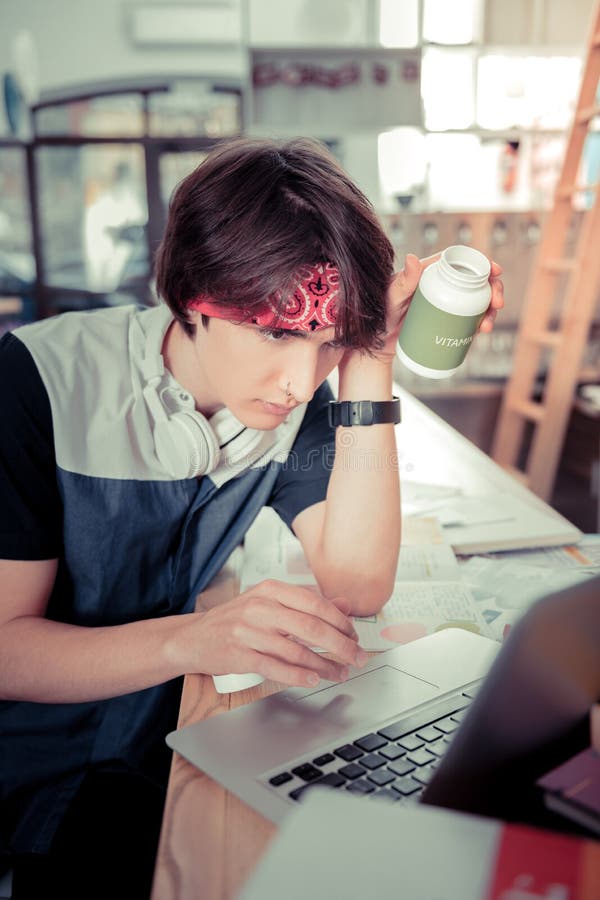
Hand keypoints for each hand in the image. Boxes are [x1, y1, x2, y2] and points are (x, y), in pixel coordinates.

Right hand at [173, 580, 366, 687]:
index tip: (355, 636)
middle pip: (312, 627)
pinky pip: (276, 667)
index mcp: (271, 590)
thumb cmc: (235, 619)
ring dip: (324, 665)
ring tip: (340, 673)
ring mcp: (248, 632)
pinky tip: (313, 679)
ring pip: (297, 650)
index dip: (340, 622)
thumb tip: (343, 605)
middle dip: (341, 645)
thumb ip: (306, 603)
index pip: (316, 603)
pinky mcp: (240, 655)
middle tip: (358, 657)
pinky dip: (298, 675)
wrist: (193, 637)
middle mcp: (260, 607)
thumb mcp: (269, 602)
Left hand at [379, 252, 504, 359]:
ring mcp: (446, 304)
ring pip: (476, 303)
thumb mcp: (390, 299)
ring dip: (489, 312)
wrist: (375, 344)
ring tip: (485, 328)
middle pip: (476, 282)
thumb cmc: (378, 316)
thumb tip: (413, 258)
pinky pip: (469, 320)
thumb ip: (402, 282)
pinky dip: (479, 324)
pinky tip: (480, 332)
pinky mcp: (447, 322)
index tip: (496, 271)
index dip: (482, 263)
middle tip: (497, 305)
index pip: (461, 261)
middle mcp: (441, 285)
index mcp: (430, 272)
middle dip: (494, 291)